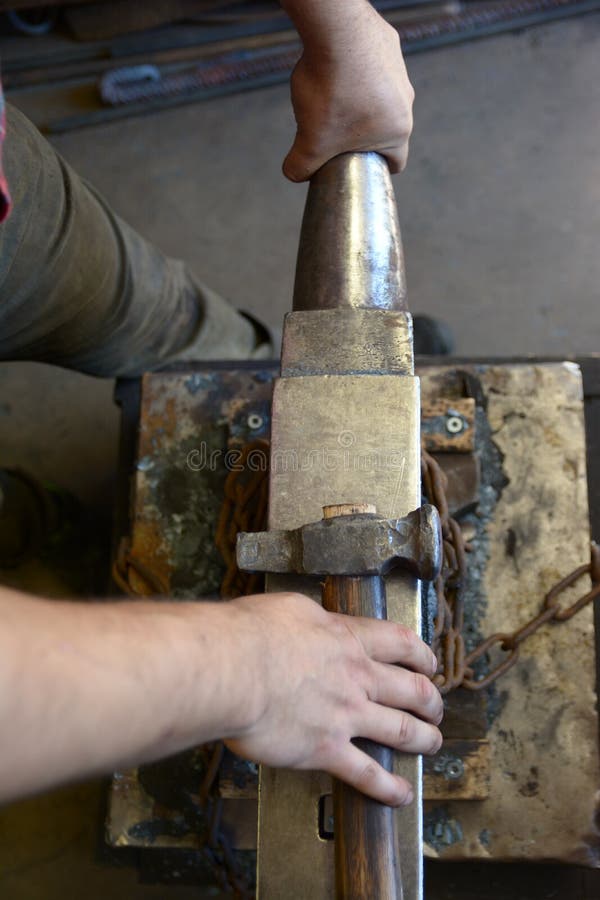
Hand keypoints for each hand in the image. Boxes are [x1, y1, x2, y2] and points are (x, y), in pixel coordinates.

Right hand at [226, 592, 441, 806]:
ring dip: (424, 739)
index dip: (422, 655)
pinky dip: (388, 788)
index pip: (401, 643)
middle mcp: (356, 677)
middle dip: (431, 701)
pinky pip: (367, 774)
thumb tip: (314, 620)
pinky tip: (401, 794)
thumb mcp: (290, 608)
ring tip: (432, 743)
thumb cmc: (250, 634)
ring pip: (402, 730)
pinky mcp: (326, 750)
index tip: (429, 663)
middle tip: (435, 707)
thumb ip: (313, 618)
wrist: (232, 670)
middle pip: (413, 690)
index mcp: (348, 640)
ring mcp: (345, 716)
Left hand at [283, 5, 413, 181]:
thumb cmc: (332, 91)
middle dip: (360, 136)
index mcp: (398, 131)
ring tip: (329, 99)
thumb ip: (301, 166)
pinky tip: (332, 70)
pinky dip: (355, 73)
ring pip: (379, 98)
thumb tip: (295, 173)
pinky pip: (372, 67)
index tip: (357, 169)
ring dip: (358, 103)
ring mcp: (399, 70)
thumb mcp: (311, 142)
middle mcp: (406, 101)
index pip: (395, 162)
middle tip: (334, 136)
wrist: (336, 32)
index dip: (375, 170)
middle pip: (384, 130)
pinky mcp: (388, 44)